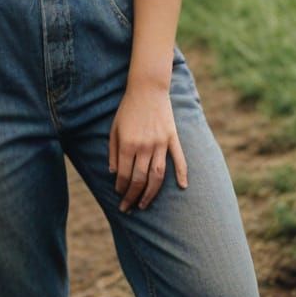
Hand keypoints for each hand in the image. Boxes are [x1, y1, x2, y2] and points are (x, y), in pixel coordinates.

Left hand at [109, 83, 188, 212]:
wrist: (147, 88)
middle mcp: (144, 146)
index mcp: (128, 144)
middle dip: (132, 196)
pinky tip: (183, 187)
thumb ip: (112, 151)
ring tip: (144, 204)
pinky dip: (182, 173)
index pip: (124, 174)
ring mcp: (160, 143)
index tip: (119, 195)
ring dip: (151, 193)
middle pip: (139, 179)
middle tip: (127, 208)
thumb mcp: (114, 128)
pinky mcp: (172, 138)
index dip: (121, 188)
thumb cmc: (127, 108)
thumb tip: (113, 172)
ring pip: (157, 175)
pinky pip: (179, 159)